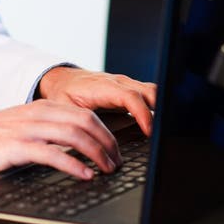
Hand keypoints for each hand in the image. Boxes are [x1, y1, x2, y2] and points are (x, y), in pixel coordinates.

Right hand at [0, 100, 121, 179]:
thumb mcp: (25, 128)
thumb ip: (49, 132)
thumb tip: (79, 147)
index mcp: (42, 108)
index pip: (84, 114)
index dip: (106, 132)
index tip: (116, 151)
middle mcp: (38, 114)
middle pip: (85, 121)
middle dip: (107, 142)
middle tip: (117, 162)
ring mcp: (28, 129)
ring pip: (73, 135)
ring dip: (96, 153)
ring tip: (107, 169)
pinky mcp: (17, 146)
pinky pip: (51, 153)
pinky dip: (73, 164)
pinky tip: (84, 175)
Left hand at [37, 67, 156, 136]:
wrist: (60, 79)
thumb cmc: (63, 94)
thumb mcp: (65, 109)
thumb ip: (78, 123)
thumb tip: (88, 144)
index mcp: (103, 87)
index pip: (130, 97)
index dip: (142, 114)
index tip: (149, 132)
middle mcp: (118, 83)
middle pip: (149, 91)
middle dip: (161, 110)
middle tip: (162, 135)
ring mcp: (126, 85)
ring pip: (152, 92)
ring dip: (161, 109)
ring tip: (163, 132)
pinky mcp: (129, 90)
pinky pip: (148, 96)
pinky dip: (157, 108)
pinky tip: (158, 126)